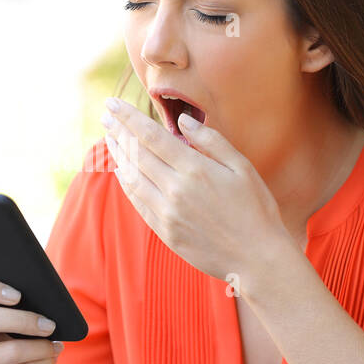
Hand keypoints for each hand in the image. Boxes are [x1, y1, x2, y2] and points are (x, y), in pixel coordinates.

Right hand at [0, 273, 64, 363]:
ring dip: (39, 348)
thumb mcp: (10, 326)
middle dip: (25, 321)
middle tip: (50, 325)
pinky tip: (51, 359)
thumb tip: (48, 306)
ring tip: (55, 346)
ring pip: (8, 350)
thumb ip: (18, 310)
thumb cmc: (10, 348)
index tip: (18, 295)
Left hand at [100, 97, 291, 285]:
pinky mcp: (165, 232)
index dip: (128, 118)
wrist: (257, 259)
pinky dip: (127, 184)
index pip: (151, 136)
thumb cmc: (256, 210)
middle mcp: (175, 190)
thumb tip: (183, 121)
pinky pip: (138, 202)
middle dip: (119, 131)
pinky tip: (122, 171)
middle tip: (106, 114)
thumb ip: (212, 141)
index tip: (113, 103)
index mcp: (195, 169)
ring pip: (133, 177)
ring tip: (110, 138)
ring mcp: (167, 213)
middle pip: (137, 154)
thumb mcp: (243, 168)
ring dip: (118, 155)